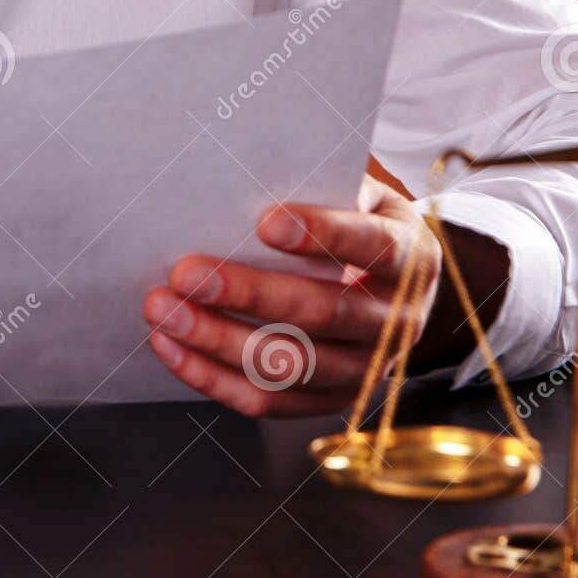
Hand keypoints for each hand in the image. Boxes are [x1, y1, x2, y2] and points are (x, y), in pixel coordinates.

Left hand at [143, 175, 505, 417]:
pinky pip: (266, 400)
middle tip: (186, 272)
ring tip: (164, 311)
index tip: (266, 222)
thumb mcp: (357, 196)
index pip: (375, 246)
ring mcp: (366, 369)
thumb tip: (241, 176)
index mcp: (413, 258)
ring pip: (290, 365)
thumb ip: (319, 186)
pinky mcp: (328, 401)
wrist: (392, 291)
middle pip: (323, 313)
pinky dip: (211, 377)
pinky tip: (169, 347)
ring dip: (218, 339)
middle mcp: (398, 321)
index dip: (324, 234)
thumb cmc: (356, 227)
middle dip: (249, 293)